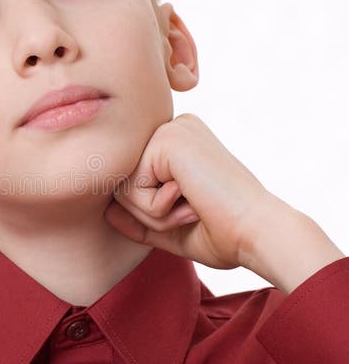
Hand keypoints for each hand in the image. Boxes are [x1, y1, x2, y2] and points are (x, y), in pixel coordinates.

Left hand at [104, 113, 275, 270]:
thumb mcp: (171, 227)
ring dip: (153, 214)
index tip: (194, 212)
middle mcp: (172, 129)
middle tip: (192, 211)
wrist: (258, 234)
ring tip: (192, 207)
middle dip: (149, 214)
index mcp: (177, 144)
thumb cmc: (225, 233)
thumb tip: (106, 212)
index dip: (152, 213)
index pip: (131, 183)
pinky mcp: (167, 140)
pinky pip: (130, 189)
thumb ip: (138, 218)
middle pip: (120, 183)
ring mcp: (170, 130)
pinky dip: (156, 210)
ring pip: (121, 187)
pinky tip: (190, 202)